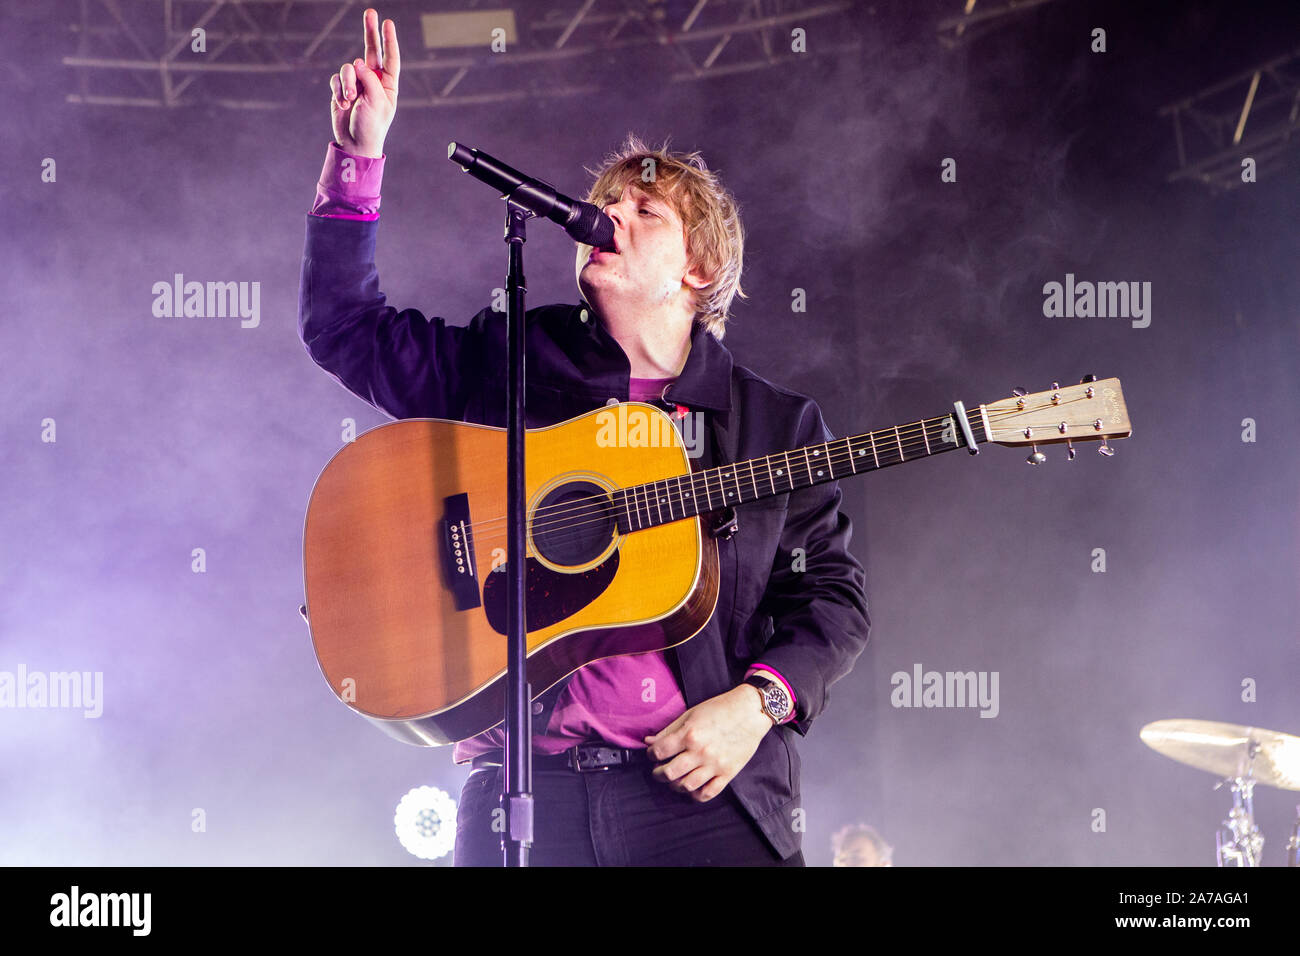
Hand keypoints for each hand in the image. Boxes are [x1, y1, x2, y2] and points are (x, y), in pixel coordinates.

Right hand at [329, 8, 399, 158]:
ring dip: (347, 83)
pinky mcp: (341, 89)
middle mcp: (372, 80)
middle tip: (370, 12)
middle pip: (371, 50)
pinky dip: (338, 91)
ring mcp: (356, 83)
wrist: (354, 143)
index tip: (388, 22)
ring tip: (349, 100)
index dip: (388, 40)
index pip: (390, 58)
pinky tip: (343, 104)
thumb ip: (369, 80)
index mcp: (387, 84)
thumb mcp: (377, 102)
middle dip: (370, 31)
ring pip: (348, 68)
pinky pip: (336, 80)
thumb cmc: (372, 126)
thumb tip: (357, 62)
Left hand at [644, 685, 773, 802]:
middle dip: (658, 773)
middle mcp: (701, 752)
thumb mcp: (691, 714)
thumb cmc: (719, 709)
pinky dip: (696, 795)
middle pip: (669, 773)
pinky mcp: (728, 773)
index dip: (650, 754)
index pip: (659, 751)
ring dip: (675, 785)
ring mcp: (715, 765)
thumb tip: (648, 741)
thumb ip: (669, 729)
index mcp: (689, 734)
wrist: (750, 712)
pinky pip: (708, 793)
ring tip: (675, 779)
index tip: (653, 753)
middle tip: (659, 770)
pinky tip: (693, 787)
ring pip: (686, 786)